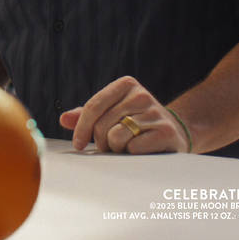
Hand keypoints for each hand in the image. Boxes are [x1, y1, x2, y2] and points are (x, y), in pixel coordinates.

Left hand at [58, 76, 189, 153]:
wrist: (176, 133)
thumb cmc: (136, 125)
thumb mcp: (112, 114)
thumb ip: (87, 115)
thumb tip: (63, 119)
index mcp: (126, 85)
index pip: (93, 107)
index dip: (81, 128)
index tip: (78, 144)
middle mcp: (141, 95)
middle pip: (102, 125)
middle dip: (102, 142)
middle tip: (112, 146)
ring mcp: (155, 113)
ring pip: (116, 137)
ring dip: (117, 149)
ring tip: (127, 147)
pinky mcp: (166, 132)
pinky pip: (133, 148)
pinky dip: (132, 154)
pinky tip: (142, 151)